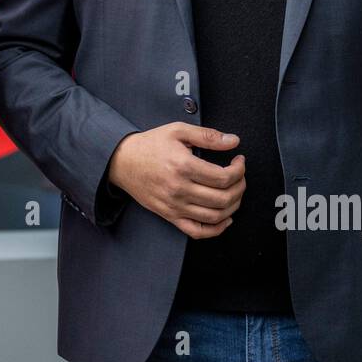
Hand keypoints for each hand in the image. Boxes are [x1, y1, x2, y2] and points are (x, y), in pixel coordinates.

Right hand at [106, 123, 244, 238]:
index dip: (239, 170)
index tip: (239, 161)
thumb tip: (234, 141)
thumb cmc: (151, 145)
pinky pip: (198, 231)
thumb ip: (207, 135)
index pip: (223, 177)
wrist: (122, 161)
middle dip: (240, 187)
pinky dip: (216, 229)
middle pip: (223, 198)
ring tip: (234, 192)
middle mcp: (179, 189)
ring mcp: (174, 206)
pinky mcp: (170, 216)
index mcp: (183, 166)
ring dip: (233, 206)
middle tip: (239, 176)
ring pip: (215, 216)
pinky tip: (225, 217)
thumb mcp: (178, 131)